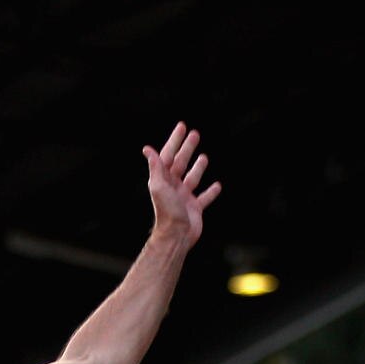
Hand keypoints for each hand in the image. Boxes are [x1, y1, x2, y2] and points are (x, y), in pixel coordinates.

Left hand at [143, 122, 221, 246]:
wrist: (176, 236)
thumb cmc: (167, 212)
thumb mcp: (159, 187)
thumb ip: (155, 168)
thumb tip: (147, 149)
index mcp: (164, 180)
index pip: (168, 156)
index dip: (174, 141)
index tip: (182, 127)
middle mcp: (173, 188)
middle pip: (180, 163)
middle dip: (187, 149)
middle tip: (195, 134)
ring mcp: (185, 198)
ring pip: (192, 178)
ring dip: (198, 168)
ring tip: (203, 157)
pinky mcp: (195, 209)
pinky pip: (204, 198)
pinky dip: (211, 192)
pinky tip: (217, 185)